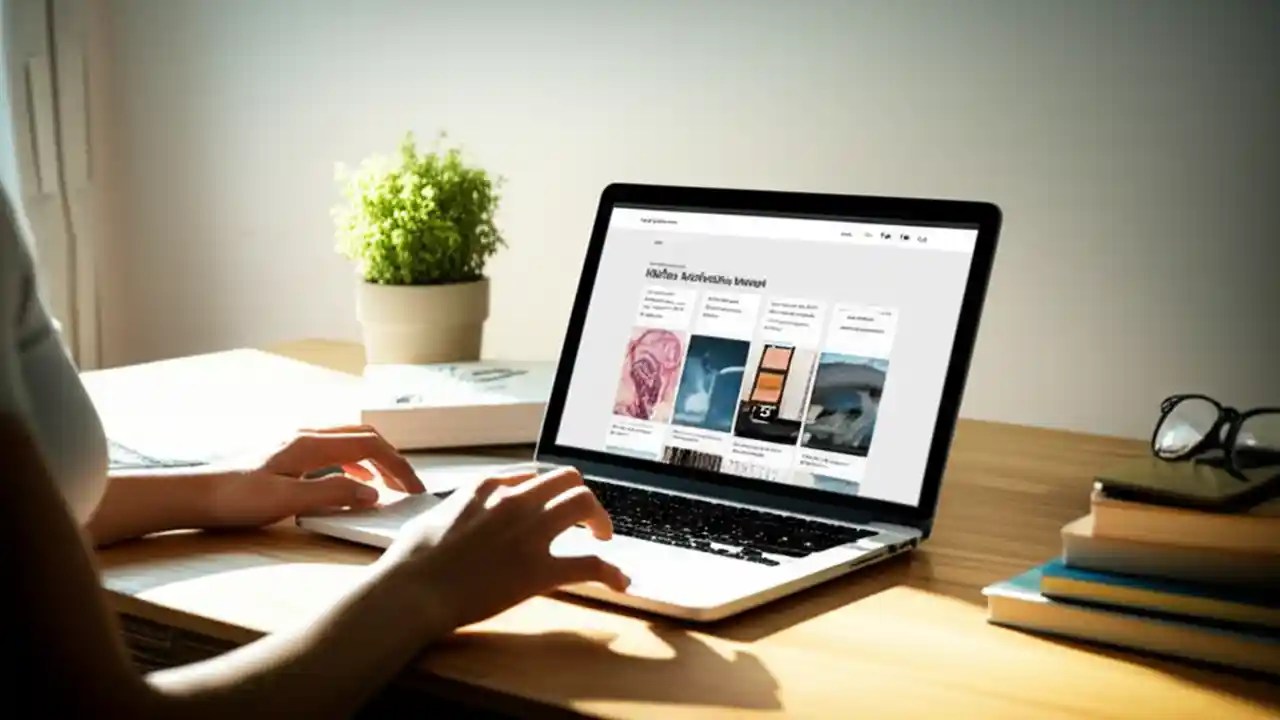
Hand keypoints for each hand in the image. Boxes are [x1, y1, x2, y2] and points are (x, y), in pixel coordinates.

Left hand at [205, 425, 425, 528]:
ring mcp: (296, 444)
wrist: (196, 496)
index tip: (414, 488)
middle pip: (363, 438)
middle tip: (409, 486)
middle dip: (392, 460)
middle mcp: (307, 436)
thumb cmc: (236, 499)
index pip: (369, 446)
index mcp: (310, 444)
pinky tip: (354, 484)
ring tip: (389, 486)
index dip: (397, 466)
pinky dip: (355, 466)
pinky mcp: (288, 455)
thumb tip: (373, 494)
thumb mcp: (287, 500)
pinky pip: (334, 453)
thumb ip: (332, 495)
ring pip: (349, 443)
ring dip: (374, 462)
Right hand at [382, 466, 630, 629]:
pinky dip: (611, 571)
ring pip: (584, 503)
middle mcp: (514, 501)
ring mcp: (530, 533)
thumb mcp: (433, 515)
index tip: (550, 507)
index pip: (531, 477)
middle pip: (567, 479)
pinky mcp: (540, 570)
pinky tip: (620, 582)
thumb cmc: (410, 560)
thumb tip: (464, 509)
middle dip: (581, 496)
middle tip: (585, 520)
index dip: (547, 493)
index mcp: (486, 487)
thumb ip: (459, 507)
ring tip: (602, 538)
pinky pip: (589, 563)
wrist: (412, 591)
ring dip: (600, 519)